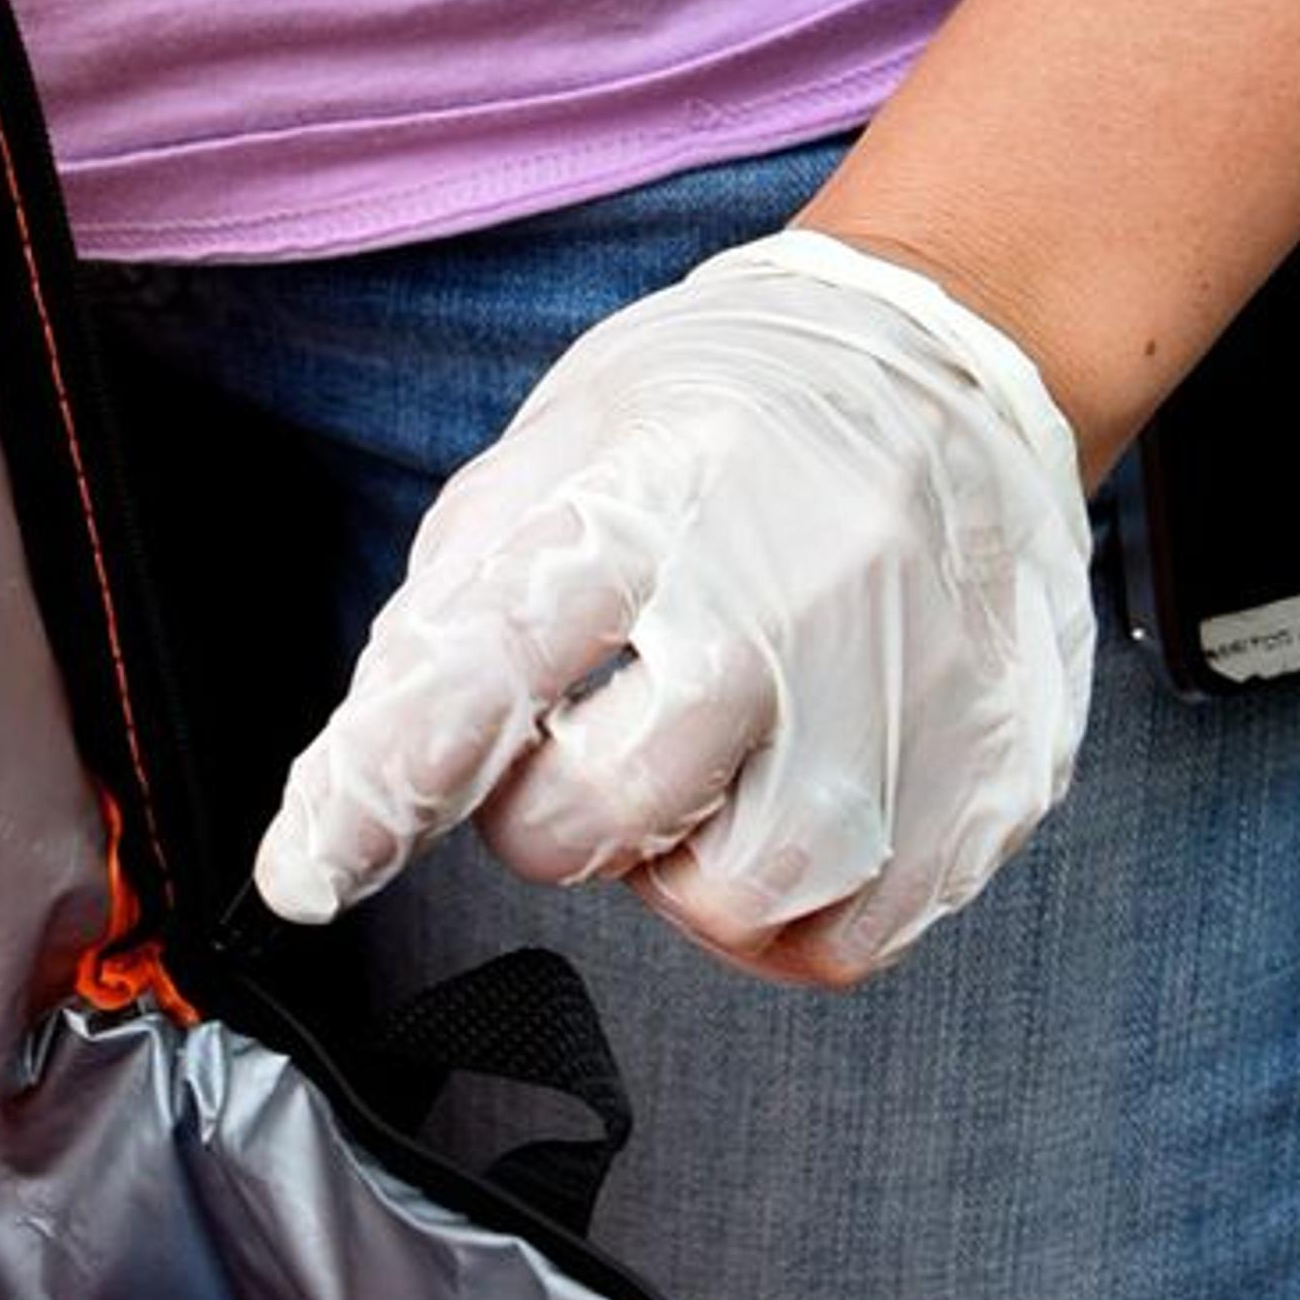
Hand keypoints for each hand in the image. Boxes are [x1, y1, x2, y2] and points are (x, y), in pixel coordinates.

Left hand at [250, 230, 1096, 985]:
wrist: (951, 359)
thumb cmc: (719, 430)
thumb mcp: (551, 464)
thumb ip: (450, 626)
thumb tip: (358, 800)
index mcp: (648, 495)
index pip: (478, 671)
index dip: (374, 794)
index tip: (308, 873)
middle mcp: (787, 590)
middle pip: (594, 823)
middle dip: (553, 811)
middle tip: (601, 727)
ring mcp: (908, 685)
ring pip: (728, 905)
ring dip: (680, 867)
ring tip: (712, 758)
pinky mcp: (991, 770)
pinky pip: (843, 940)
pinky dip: (790, 908)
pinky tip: (793, 799)